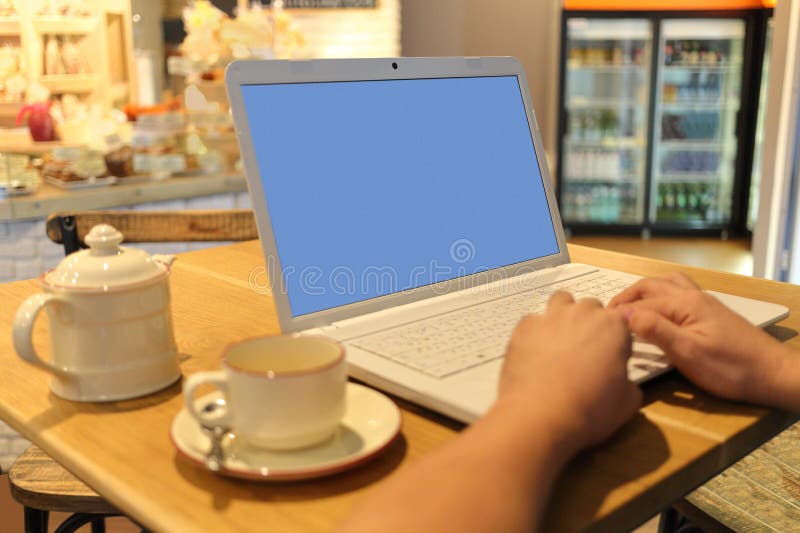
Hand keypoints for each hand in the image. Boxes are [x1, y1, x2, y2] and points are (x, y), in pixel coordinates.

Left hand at [499, 292, 641, 451]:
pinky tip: (534, 352)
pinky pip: (533, 321)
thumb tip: (623, 382)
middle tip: (583, 352)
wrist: (540, 415)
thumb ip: (629, 383)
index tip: (610, 357)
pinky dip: (536, 332)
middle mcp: (582, 313)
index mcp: (614, 327)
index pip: (620, 321)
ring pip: (561, 301)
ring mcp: (551, 316)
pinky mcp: (524, 326)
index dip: (616, 340)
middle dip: (589, 324)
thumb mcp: (626, 403)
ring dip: (563, 315)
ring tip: (559, 341)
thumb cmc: (588, 410)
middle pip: (590, 308)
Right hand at [609, 272, 791, 405]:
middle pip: (652, 286)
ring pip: (668, 284)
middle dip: (627, 296)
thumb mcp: (687, 353)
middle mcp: (694, 296)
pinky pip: (680, 292)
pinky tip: (661, 308)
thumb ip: (655, 330)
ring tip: (630, 304)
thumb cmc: (731, 368)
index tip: (598, 324)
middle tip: (608, 312)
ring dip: (646, 290)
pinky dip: (662, 294)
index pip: (641, 304)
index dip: (618, 314)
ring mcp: (705, 303)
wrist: (773, 375)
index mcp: (685, 304)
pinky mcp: (712, 313)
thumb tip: (624, 314)